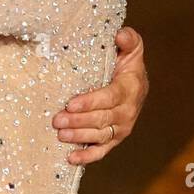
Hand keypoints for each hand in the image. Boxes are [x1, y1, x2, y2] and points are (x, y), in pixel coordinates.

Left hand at [52, 26, 148, 163]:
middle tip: (57, 120)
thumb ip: (128, 40)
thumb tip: (120, 35)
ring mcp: (122, 127)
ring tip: (60, 135)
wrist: (136, 84)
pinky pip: (102, 151)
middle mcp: (128, 111)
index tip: (71, 103)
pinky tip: (71, 158)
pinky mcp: (115, 139)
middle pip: (102, 119)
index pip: (110, 97)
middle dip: (79, 121)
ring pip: (100, 136)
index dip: (90, 102)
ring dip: (79, 137)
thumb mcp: (131, 48)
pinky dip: (87, 156)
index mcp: (130, 88)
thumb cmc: (126, 63)